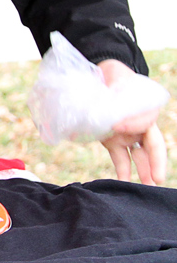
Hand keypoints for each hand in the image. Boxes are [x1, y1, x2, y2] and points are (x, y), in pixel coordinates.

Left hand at [98, 60, 166, 185]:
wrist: (104, 76)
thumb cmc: (115, 75)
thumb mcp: (116, 76)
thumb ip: (115, 87)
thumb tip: (111, 102)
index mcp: (147, 109)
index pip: (146, 122)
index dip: (133, 125)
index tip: (116, 124)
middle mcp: (141, 125)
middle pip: (153, 147)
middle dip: (155, 163)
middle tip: (158, 179)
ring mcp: (128, 134)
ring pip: (140, 156)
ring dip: (143, 171)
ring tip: (148, 187)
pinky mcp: (114, 141)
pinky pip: (121, 158)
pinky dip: (122, 170)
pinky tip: (123, 183)